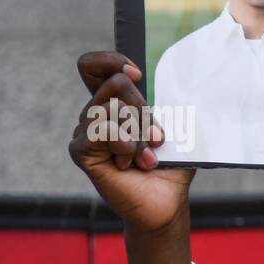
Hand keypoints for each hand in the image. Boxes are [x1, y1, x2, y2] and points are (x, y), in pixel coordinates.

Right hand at [69, 51, 194, 233]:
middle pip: (115, 83)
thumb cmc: (171, 166)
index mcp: (116, 104)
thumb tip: (182, 81)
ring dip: (137, 133)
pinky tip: (131, 162)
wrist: (166, 202)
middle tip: (155, 138)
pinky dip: (123, 143)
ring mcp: (86, 132)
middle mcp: (97, 114)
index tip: (136, 73)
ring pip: (110, 107)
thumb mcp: (177, 128)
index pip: (94, 66)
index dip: (111, 61)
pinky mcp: (81, 150)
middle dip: (143, 109)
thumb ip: (170, 103)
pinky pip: (100, 128)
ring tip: (146, 157)